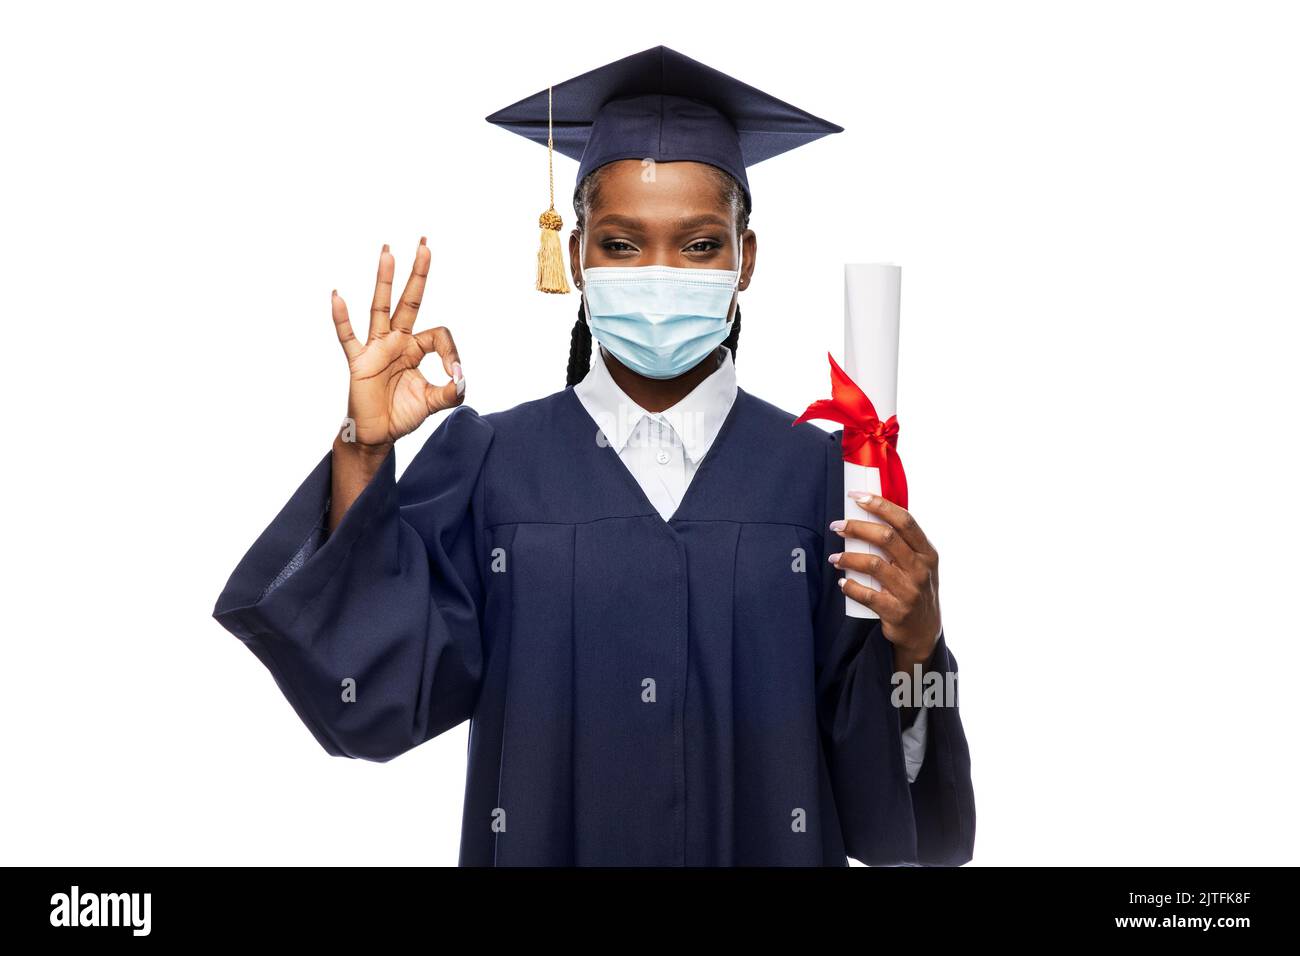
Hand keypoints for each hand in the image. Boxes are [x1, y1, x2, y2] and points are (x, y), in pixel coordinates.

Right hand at [331, 238, 463, 453]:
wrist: (377, 435)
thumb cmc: (402, 414)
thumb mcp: (433, 403)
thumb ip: (451, 392)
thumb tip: (462, 380)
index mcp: (415, 348)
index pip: (438, 333)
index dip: (450, 351)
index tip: (454, 373)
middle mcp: (396, 342)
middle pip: (408, 301)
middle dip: (418, 274)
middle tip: (425, 244)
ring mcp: (376, 348)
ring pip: (380, 308)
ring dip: (384, 280)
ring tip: (388, 252)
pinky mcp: (359, 362)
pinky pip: (348, 336)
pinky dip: (342, 318)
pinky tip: (337, 295)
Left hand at [829, 494, 941, 668]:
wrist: (923, 631)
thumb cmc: (915, 589)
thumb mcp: (919, 564)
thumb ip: (901, 543)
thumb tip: (867, 515)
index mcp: (927, 553)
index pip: (904, 521)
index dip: (880, 505)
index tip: (857, 496)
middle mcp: (921, 570)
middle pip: (886, 538)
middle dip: (857, 527)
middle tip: (837, 526)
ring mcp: (909, 591)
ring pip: (873, 564)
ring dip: (848, 557)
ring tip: (834, 557)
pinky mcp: (895, 611)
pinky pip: (866, 595)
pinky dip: (850, 586)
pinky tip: (842, 582)